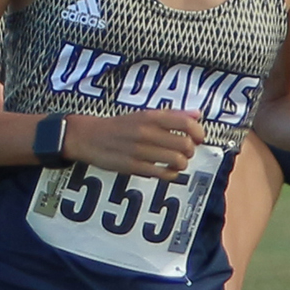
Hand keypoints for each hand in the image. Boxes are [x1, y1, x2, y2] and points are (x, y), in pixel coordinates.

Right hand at [62, 110, 204, 180]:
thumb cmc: (120, 126)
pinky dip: (170, 174)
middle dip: (190, 151)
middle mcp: (147, 132)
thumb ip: (172, 115)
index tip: (198, 138)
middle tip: (185, 152)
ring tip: (176, 162)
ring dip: (182, 164)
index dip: (199, 133)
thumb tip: (197, 114)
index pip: (186, 123)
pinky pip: (163, 174)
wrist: (89, 137)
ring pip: (177, 161)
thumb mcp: (144, 115)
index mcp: (151, 117)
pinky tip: (166, 171)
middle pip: (186, 145)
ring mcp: (140, 150)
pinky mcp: (134, 167)